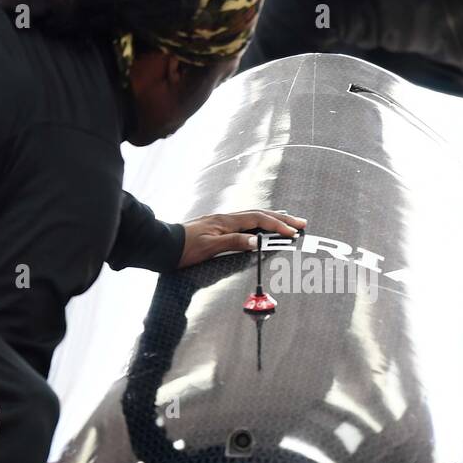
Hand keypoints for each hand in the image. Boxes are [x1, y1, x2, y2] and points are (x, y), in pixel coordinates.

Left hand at [178, 210, 306, 267]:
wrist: (163, 246)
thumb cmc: (183, 248)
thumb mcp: (209, 247)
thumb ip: (234, 242)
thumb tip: (255, 241)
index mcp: (226, 221)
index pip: (258, 220)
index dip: (277, 225)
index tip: (293, 232)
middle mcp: (225, 218)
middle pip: (259, 214)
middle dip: (281, 219)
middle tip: (300, 223)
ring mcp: (221, 221)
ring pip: (252, 216)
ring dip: (271, 219)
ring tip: (286, 222)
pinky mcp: (217, 227)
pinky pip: (244, 222)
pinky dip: (258, 223)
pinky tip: (260, 227)